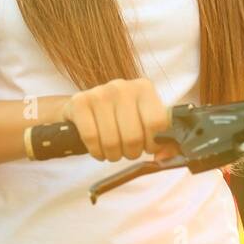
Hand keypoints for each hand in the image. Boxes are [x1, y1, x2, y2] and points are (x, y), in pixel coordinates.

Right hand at [57, 77, 174, 161]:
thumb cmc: (120, 118)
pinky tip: (98, 149)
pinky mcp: (79, 102)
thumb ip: (164, 141)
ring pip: (111, 140)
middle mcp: (122, 86)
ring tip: (113, 151)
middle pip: (133, 136)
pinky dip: (96, 151)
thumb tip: (164, 157)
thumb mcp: (145, 123)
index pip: (157, 122)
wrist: (84, 108)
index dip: (153, 143)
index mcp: (144, 88)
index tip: (147, 146)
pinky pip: (91, 138)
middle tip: (128, 152)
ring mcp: (99, 92)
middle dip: (131, 153)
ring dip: (113, 155)